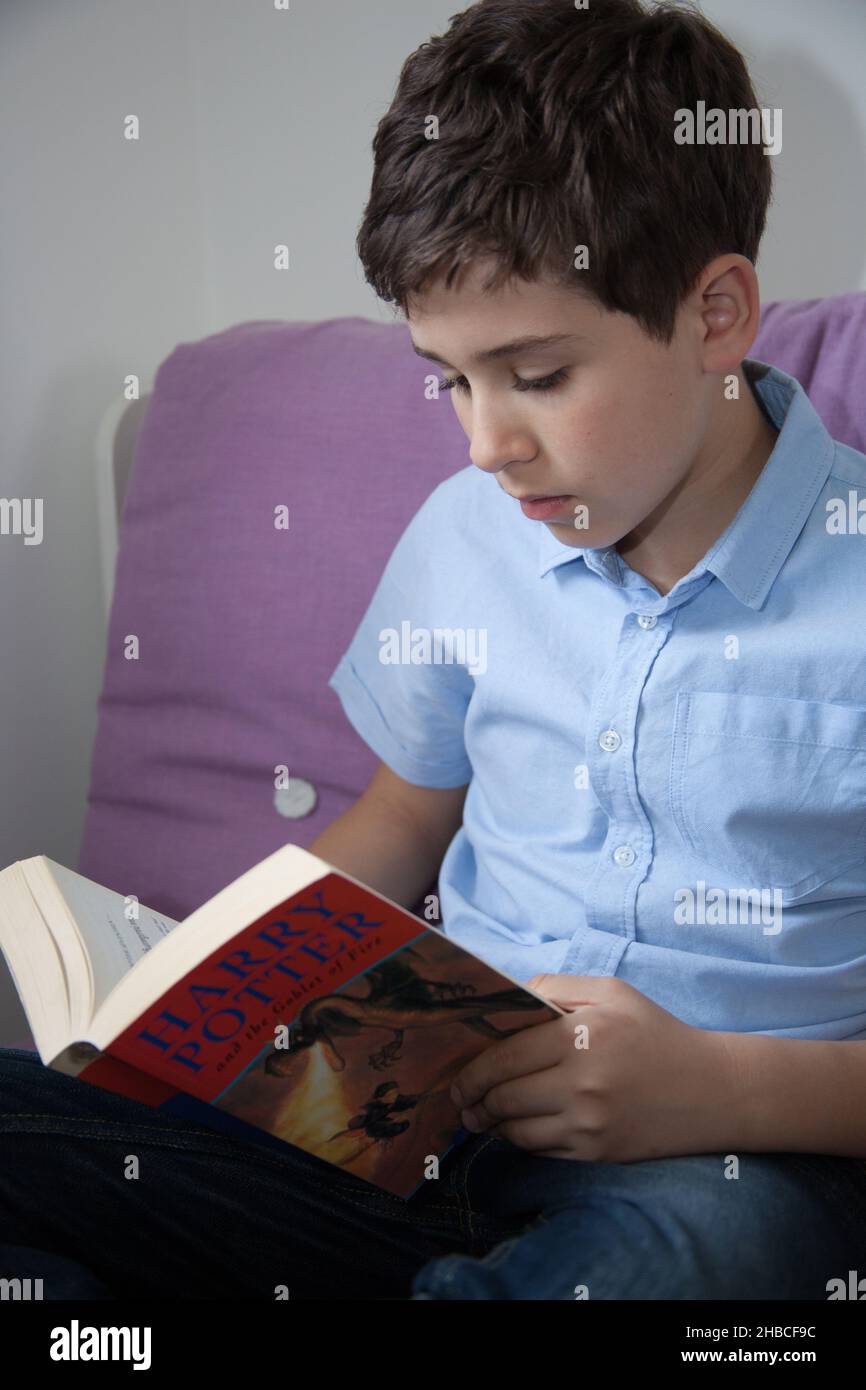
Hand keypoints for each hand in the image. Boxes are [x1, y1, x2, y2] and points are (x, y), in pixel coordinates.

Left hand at [449, 974, 738, 1161]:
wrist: (712, 1089)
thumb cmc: (656, 1033)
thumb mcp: (612, 992)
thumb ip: (556, 988)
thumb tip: (508, 999)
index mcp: (581, 1036)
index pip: (505, 1057)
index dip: (472, 1070)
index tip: (458, 1077)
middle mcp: (582, 1083)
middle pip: (503, 1097)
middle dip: (473, 1100)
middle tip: (461, 1100)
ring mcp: (588, 1123)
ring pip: (515, 1129)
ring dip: (492, 1124)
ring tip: (483, 1116)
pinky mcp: (597, 1152)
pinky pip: (540, 1150)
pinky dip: (522, 1139)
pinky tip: (519, 1127)